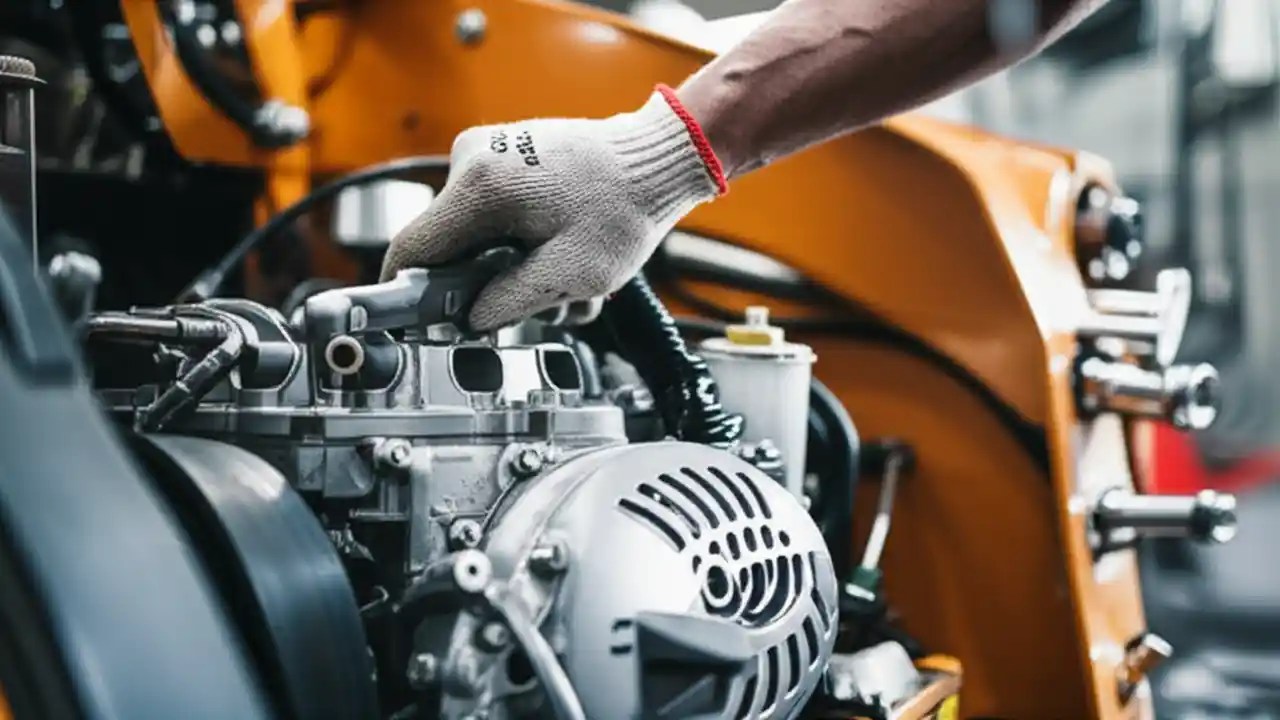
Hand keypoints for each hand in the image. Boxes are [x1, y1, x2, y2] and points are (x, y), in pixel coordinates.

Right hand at [380, 86, 725, 330]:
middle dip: (487, 283)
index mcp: (480, 187)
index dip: (408, 292)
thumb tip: (469, 320)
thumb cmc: (623, 210)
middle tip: (541, 302)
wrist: (656, 159)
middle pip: (447, 245)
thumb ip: (509, 302)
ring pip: (474, 234)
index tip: (415, 323)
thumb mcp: (571, 275)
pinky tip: (561, 250)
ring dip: (515, 266)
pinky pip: (492, 214)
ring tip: (567, 277)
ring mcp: (486, 152)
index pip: (413, 248)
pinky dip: (523, 241)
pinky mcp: (503, 156)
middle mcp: (473, 159)